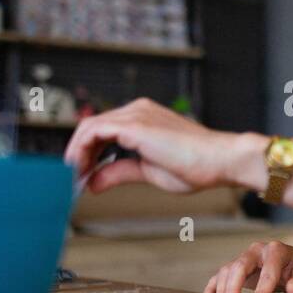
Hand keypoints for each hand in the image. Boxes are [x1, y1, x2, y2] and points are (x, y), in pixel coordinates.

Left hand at [63, 97, 257, 194]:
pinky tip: (79, 168)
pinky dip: (81, 150)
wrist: (221, 161)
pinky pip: (94, 132)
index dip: (88, 152)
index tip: (81, 174)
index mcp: (145, 118)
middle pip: (93, 126)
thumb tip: (93, 182)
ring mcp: (136, 114)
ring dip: (76, 152)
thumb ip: (119, 172)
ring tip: (73, 177)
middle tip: (71, 178)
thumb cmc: (196, 166)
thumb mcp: (148, 171)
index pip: (104, 129)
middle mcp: (138, 110)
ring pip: (90, 127)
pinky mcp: (134, 125)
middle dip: (78, 153)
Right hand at [199, 240, 292, 292]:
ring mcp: (245, 257)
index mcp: (277, 250)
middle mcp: (257, 250)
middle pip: (239, 267)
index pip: (267, 271)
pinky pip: (220, 276)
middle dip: (233, 290)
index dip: (260, 290)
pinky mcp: (237, 267)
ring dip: (222, 292)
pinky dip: (211, 289)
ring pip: (227, 271)